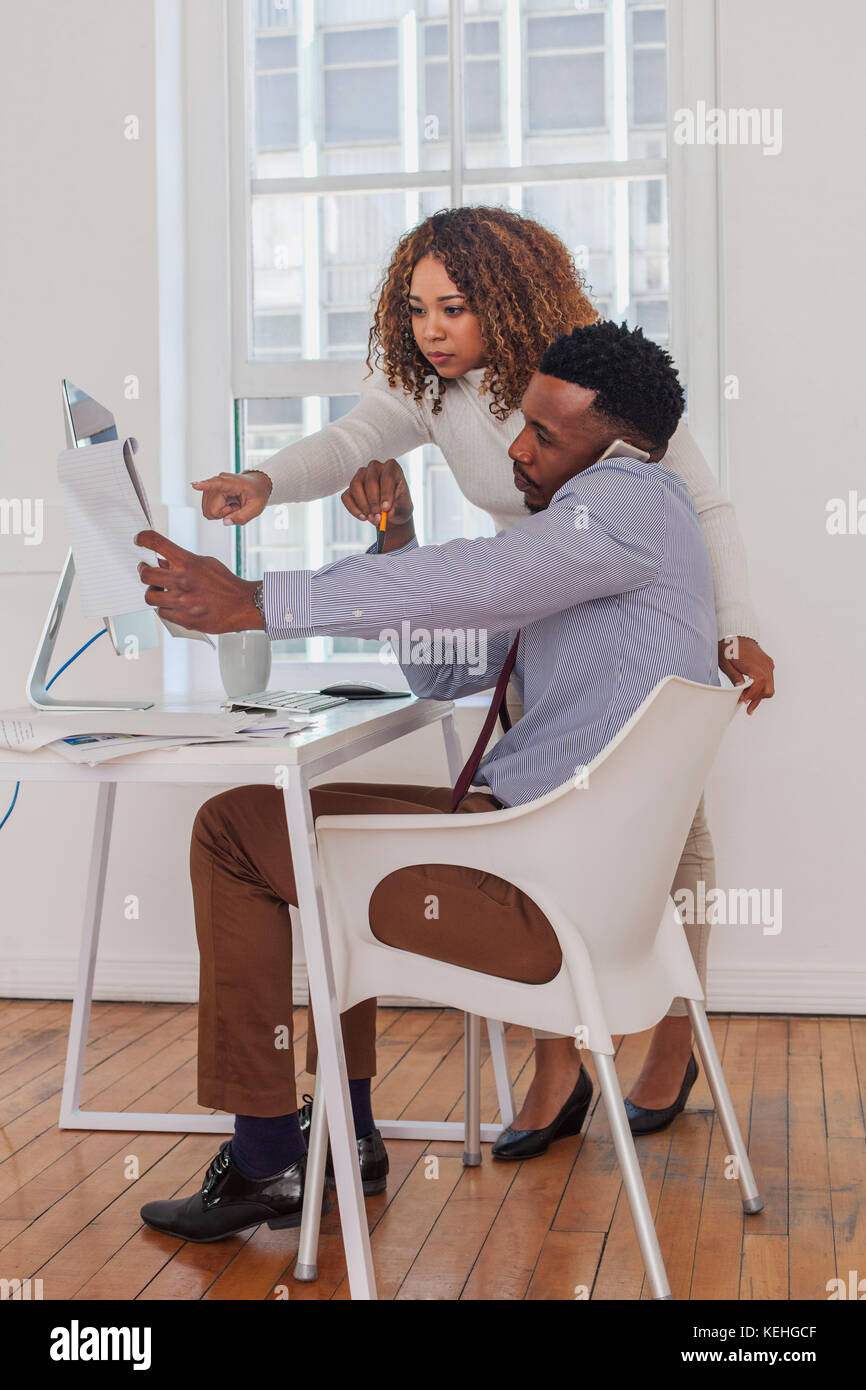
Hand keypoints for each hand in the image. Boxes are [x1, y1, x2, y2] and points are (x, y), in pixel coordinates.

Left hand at [135, 530, 262, 633]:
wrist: (242, 605)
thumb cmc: (226, 584)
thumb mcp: (206, 563)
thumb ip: (183, 562)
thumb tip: (161, 562)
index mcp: (188, 563)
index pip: (158, 543)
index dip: (144, 538)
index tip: (139, 540)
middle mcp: (182, 581)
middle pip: (145, 574)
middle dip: (143, 571)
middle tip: (145, 571)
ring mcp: (181, 602)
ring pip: (150, 597)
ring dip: (153, 593)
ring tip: (161, 591)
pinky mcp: (183, 619)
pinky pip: (163, 613)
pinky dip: (166, 609)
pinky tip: (175, 605)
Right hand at [192, 470, 272, 524]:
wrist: (256, 484)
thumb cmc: (257, 493)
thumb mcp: (257, 508)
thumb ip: (243, 517)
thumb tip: (225, 521)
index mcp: (233, 482)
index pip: (217, 484)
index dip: (205, 485)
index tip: (195, 485)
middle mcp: (219, 481)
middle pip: (211, 509)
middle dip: (224, 513)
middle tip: (236, 506)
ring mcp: (212, 487)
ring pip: (208, 510)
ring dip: (221, 512)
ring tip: (233, 504)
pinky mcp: (208, 492)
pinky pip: (208, 509)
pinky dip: (219, 511)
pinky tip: (228, 504)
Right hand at [341, 458, 412, 526]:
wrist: (391, 512)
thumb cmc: (399, 505)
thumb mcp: (403, 507)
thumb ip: (395, 507)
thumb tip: (386, 512)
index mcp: (392, 468)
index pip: (387, 476)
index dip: (386, 493)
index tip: (386, 508)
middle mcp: (375, 467)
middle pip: (370, 481)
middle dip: (373, 501)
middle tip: (378, 517)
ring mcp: (361, 475)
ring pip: (355, 485)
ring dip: (363, 504)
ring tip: (371, 518)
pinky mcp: (351, 487)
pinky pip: (346, 496)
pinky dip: (354, 509)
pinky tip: (364, 518)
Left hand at [718, 636, 775, 714]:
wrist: (735, 634)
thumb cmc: (728, 647)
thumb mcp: (725, 663)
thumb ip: (734, 676)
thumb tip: (740, 689)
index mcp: (755, 664)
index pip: (759, 683)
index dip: (752, 694)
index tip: (743, 700)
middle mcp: (765, 664)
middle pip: (768, 688)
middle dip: (757, 699)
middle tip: (746, 707)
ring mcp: (768, 664)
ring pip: (770, 686)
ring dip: (760, 696)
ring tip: (749, 705)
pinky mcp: (767, 664)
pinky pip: (769, 680)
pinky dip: (762, 688)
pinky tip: (753, 695)